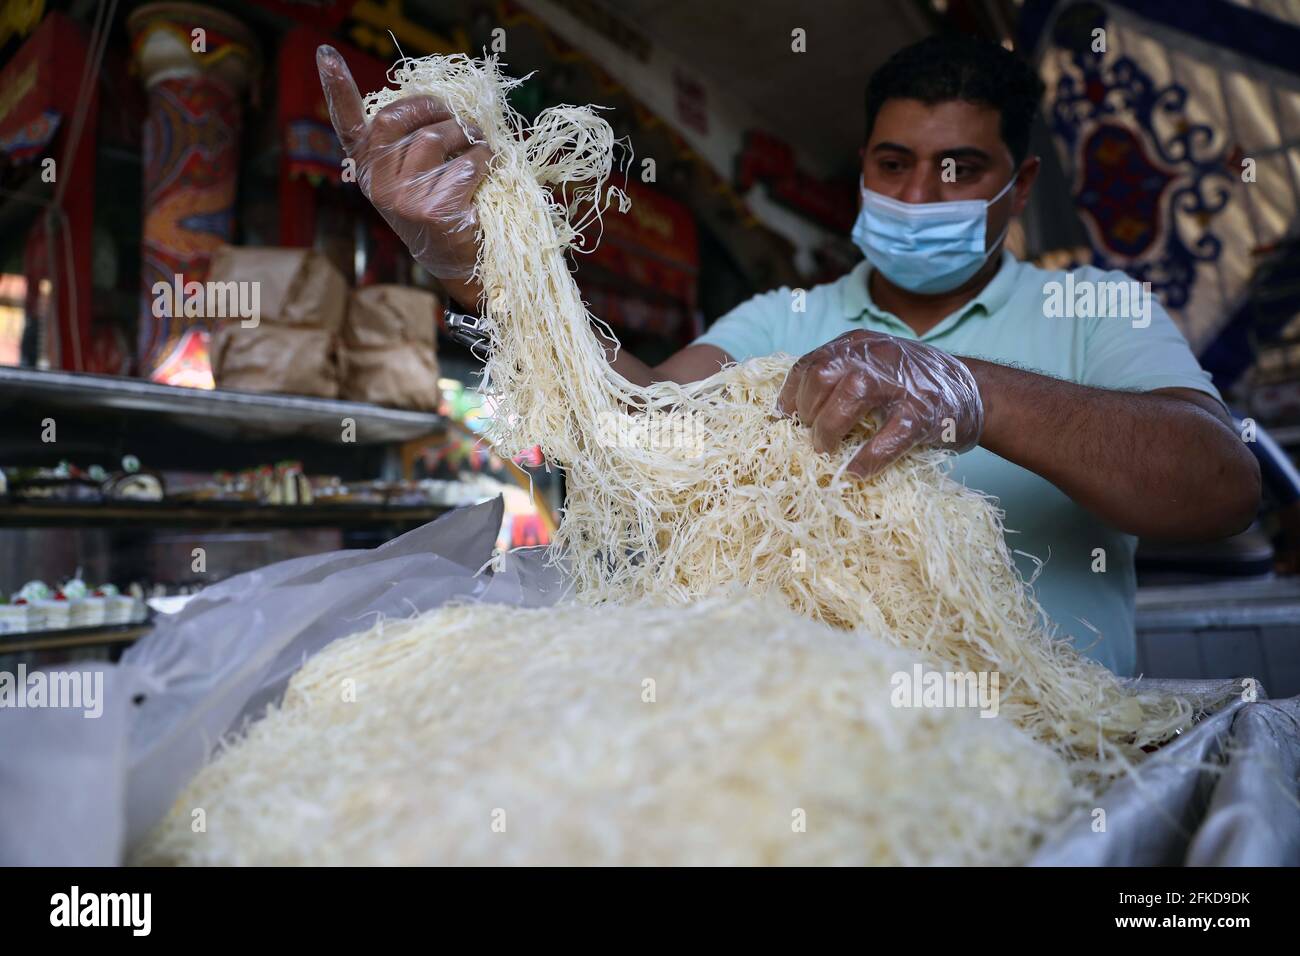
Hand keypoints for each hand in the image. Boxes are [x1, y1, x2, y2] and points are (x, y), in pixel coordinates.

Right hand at [316, 45, 489, 292]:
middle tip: (457, 115)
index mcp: (366, 168)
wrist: (456, 263)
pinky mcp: (433, 211)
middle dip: (434, 106)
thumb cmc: (438, 206)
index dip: (336, 87)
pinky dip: (483, 159)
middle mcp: (376, 182)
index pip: (346, 123)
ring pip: (436, 138)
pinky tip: (485, 168)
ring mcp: (402, 198)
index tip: (326, 54)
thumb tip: (437, 101)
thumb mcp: (411, 175)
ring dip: (466, 133)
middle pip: (397, 118)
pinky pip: (466, 164)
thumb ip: (408, 142)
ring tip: (476, 142)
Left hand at [775, 329, 983, 476]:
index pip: (811, 363)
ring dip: (830, 428)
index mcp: (859, 345)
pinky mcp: (925, 413)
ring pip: (852, 395)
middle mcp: (879, 356)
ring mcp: (903, 383)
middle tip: (811, 437)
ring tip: (826, 451)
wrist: (974, 391)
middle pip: (824, 374)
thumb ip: (840, 376)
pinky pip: (890, 436)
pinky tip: (856, 472)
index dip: (791, 394)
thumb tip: (793, 411)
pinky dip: (868, 458)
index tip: (783, 419)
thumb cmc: (913, 385)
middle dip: (808, 411)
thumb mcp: (874, 365)